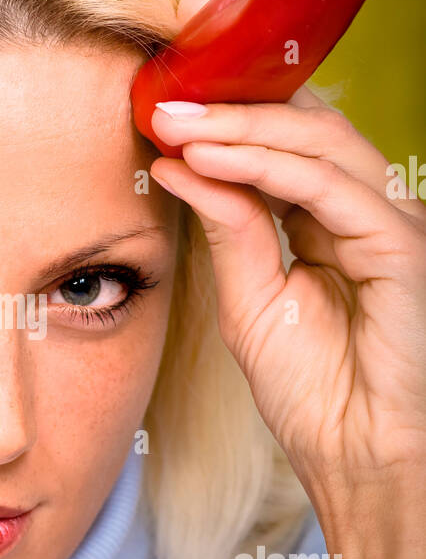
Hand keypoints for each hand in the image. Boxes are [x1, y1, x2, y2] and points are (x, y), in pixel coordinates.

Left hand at [147, 0, 425, 497]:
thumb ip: (227, 228)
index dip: (227, 122)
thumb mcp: (249, 299)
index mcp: (333, 222)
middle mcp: (367, 212)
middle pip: (306, 129)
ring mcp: (389, 224)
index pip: (286, 146)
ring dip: (239, 128)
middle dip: (230, 111)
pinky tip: (211, 159)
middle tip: (162, 103)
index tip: (159, 113)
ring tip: (176, 124)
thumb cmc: (313, 391)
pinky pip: (329, 188)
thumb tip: (176, 164)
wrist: (353, 455)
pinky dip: (265, 166)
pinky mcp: (401, 246)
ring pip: (318, 145)